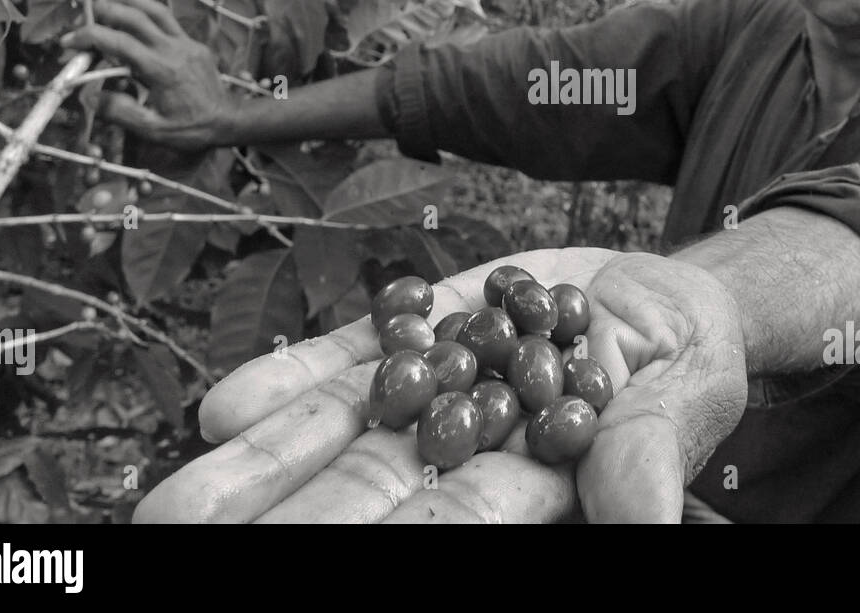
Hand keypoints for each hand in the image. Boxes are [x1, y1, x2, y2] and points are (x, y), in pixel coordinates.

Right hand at [59, 0, 237, 150]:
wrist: (228, 120)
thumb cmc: (192, 129)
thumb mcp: (153, 129)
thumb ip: (120, 112)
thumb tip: (89, 96)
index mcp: (161, 70)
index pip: (119, 43)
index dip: (89, 37)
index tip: (69, 42)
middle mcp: (174, 49)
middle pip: (136, 16)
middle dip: (105, 10)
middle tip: (83, 15)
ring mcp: (186, 43)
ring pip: (155, 9)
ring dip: (128, 0)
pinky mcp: (193, 43)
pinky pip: (167, 19)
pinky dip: (146, 11)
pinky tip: (132, 13)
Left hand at [132, 248, 747, 522]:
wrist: (654, 297)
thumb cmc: (683, 363)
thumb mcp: (682, 399)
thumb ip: (648, 455)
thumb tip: (642, 522)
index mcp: (528, 486)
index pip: (452, 523)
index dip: (389, 542)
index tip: (320, 562)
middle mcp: (462, 451)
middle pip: (366, 493)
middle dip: (291, 521)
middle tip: (190, 539)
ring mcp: (428, 391)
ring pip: (335, 437)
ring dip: (258, 468)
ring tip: (177, 508)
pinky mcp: (414, 335)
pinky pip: (344, 365)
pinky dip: (289, 384)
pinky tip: (225, 407)